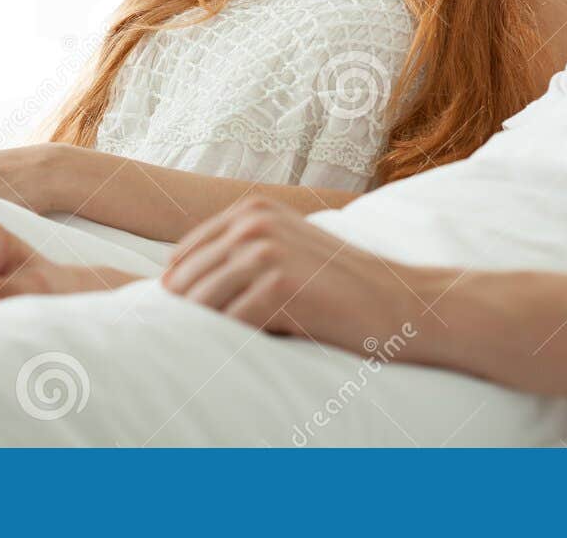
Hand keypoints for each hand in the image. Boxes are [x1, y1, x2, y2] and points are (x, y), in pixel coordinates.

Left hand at [162, 197, 427, 357]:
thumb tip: (169, 286)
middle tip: (179, 345)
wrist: (398, 301)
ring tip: (202, 354)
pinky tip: (236, 356)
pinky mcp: (278, 285)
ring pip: (201, 301)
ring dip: (198, 331)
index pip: (184, 253)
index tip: (175, 318)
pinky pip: (229, 323)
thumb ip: (239, 254)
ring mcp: (266, 251)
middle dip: (182, 313)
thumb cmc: (339, 285)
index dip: (177, 289)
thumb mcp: (287, 248)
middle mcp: (255, 223)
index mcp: (253, 210)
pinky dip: (227, 342)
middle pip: (186, 277)